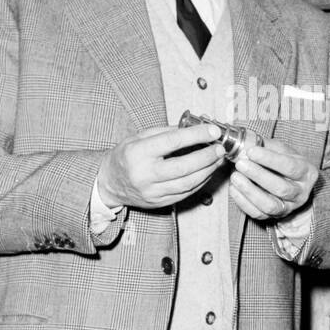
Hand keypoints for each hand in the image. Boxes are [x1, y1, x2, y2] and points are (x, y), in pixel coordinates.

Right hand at [97, 122, 225, 209]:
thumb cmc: (126, 155)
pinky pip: (185, 193)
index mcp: (138, 153)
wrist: (109, 182)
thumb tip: (195, 126)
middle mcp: (144, 174)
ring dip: (207, 171)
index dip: (196, 135)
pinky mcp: (158, 203)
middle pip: (183, 166)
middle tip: (220, 148)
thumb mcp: (139, 137)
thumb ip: (166, 131)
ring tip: (217, 159)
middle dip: (206, 157)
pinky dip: (200, 182)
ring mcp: (152, 192)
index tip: (212, 130)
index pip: (173, 142)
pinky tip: (207, 172)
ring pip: (187, 183)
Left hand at [228, 137, 317, 221]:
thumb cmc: (284, 163)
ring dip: (250, 191)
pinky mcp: (275, 216)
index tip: (251, 151)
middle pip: (281, 188)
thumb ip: (266, 146)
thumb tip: (246, 143)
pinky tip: (234, 189)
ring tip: (235, 177)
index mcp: (307, 172)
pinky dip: (243, 202)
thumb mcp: (282, 150)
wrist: (291, 182)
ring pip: (270, 205)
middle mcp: (301, 193)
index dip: (270, 159)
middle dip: (258, 175)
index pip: (290, 166)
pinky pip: (258, 214)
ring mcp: (289, 207)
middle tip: (241, 164)